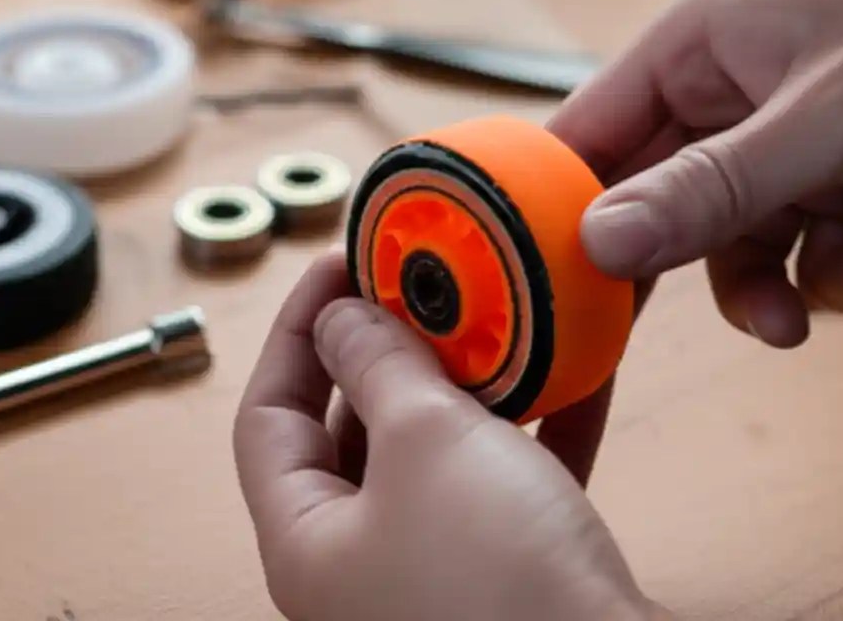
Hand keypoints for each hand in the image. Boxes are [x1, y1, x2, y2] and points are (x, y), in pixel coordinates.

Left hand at [234, 253, 671, 620]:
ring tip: (495, 316)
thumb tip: (341, 319)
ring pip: (436, 456)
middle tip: (421, 285)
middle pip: (351, 433)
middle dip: (387, 352)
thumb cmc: (496, 576)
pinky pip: (509, 485)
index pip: (267, 416)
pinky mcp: (510, 577)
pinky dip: (536, 429)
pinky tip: (575, 374)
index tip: (339, 265)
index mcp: (306, 541)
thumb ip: (377, 366)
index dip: (298, 331)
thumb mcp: (424, 441)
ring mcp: (436, 573)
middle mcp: (360, 563)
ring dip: (468, 384)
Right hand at [550, 0, 842, 347]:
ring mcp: (787, 140)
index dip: (565, 211)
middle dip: (694, 265)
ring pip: (737, 246)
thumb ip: (708, 190)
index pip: (591, 133)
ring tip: (820, 298)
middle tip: (672, 326)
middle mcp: (731, 91)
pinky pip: (806, 255)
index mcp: (700, 43)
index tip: (556, 286)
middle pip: (661, 203)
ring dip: (781, 283)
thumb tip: (600, 243)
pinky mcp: (841, 183)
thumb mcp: (824, 124)